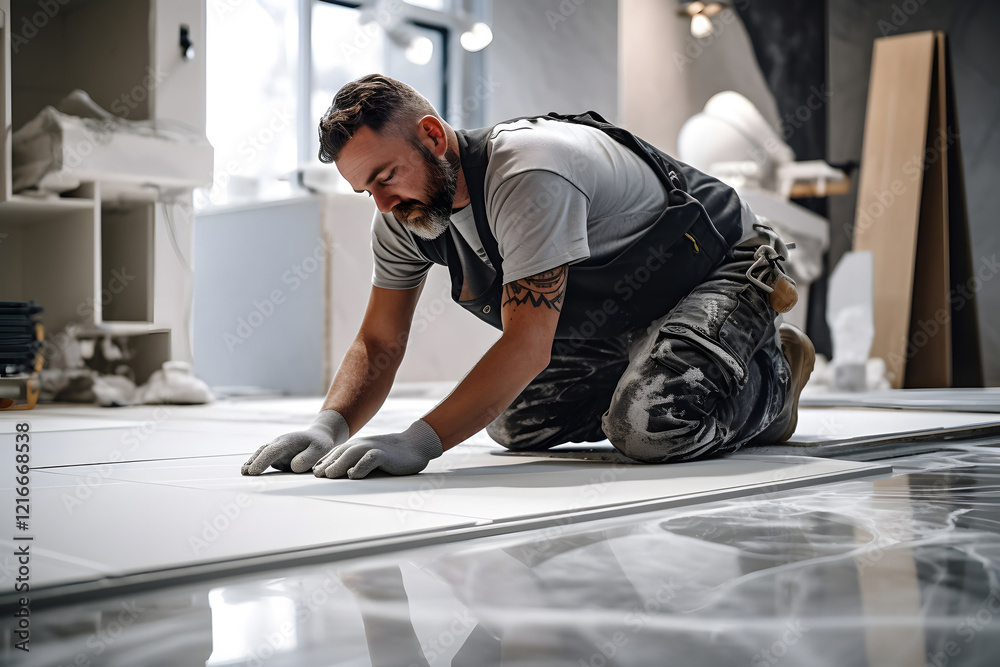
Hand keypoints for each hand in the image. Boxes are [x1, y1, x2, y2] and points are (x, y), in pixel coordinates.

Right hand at [241, 410, 349, 474]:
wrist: (318, 437)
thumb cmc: (319, 444)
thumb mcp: (320, 449)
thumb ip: (308, 458)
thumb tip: (293, 467)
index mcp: (288, 441)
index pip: (272, 451)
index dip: (262, 462)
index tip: (254, 471)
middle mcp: (279, 444)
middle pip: (263, 451)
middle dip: (253, 462)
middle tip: (244, 473)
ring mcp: (276, 450)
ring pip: (261, 455)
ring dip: (252, 463)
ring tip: (244, 473)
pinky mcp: (276, 456)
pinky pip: (264, 460)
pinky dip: (256, 466)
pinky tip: (250, 472)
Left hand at [312, 419, 442, 478]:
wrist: (415, 445)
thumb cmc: (392, 455)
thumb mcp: (371, 456)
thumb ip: (357, 462)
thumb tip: (340, 474)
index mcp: (358, 445)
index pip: (337, 453)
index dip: (324, 462)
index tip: (314, 473)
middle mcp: (363, 444)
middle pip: (341, 453)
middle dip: (327, 463)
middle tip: (316, 475)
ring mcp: (374, 448)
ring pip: (352, 454)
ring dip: (339, 464)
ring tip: (329, 475)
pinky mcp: (385, 454)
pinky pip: (371, 459)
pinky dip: (361, 467)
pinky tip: (353, 475)